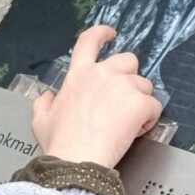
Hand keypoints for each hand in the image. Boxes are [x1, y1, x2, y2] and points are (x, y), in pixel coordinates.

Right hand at [32, 26, 161, 167]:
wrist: (77, 161)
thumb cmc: (59, 143)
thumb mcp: (40, 121)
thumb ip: (44, 103)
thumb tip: (47, 96)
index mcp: (79, 74)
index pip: (89, 40)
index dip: (102, 33)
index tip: (111, 34)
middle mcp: (103, 73)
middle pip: (128, 60)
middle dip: (130, 76)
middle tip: (124, 99)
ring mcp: (123, 87)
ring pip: (144, 85)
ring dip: (139, 101)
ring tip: (128, 123)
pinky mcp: (139, 104)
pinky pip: (153, 106)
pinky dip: (148, 119)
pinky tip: (136, 132)